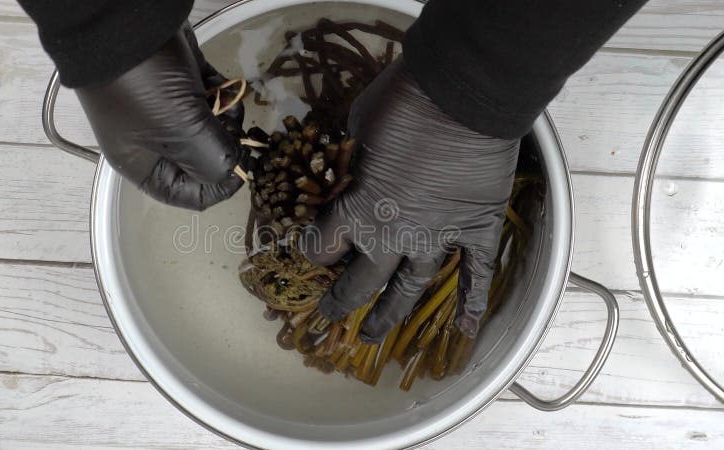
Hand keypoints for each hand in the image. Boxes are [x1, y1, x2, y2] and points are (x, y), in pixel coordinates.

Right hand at [74, 23, 243, 209]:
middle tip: (235, 131)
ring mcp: (168, 109)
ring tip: (228, 105)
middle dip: (225, 147)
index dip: (218, 189)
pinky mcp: (182, 81)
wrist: (126, 23)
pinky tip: (225, 86)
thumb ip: (214, 161)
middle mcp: (155, 141)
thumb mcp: (181, 134)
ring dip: (228, 119)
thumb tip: (235, 171)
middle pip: (203, 160)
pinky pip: (211, 98)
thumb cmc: (146, 88)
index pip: (186, 195)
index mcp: (143, 163)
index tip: (241, 168)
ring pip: (211, 128)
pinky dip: (223, 95)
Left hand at [300, 58, 519, 341]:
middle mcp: (392, 237)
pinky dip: (474, 302)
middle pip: (362, 284)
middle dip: (341, 302)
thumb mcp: (358, 129)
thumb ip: (355, 157)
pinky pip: (477, 274)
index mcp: (357, 211)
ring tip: (375, 336)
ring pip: (412, 288)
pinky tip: (467, 329)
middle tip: (330, 316)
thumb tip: (358, 161)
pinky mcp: (476, 230)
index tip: (314, 248)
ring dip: (391, 314)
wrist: (462, 95)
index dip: (314, 249)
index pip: (322, 246)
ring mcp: (437, 238)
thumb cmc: (402, 105)